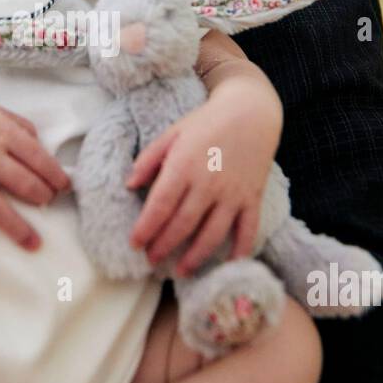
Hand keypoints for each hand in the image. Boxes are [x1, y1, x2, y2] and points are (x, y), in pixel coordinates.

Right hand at [0, 85, 70, 265]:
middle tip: (49, 203)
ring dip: (16, 226)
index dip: (56, 175)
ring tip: (34, 244)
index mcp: (3, 133)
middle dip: (43, 197)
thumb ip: (23, 129)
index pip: (38, 158)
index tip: (66, 187)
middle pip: (23, 183)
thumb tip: (45, 151)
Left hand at [125, 81, 281, 275]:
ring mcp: (233, 193)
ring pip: (213, 233)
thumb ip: (148, 159)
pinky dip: (240, 250)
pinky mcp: (253, 197)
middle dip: (164, 246)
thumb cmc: (206, 122)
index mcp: (183, 166)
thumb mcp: (172, 133)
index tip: (134, 244)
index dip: (146, 228)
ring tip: (181, 271)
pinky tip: (228, 264)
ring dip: (195, 256)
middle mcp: (208, 184)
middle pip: (183, 224)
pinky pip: (247, 229)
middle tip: (151, 259)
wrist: (250, 111)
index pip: (160, 206)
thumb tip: (129, 185)